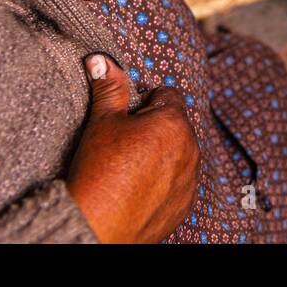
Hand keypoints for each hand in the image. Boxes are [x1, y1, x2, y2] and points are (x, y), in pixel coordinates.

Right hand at [66, 54, 199, 243]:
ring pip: (179, 154)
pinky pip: (179, 183)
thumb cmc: (99, 171)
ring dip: (162, 155)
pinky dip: (164, 182)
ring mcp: (190, 180)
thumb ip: (108, 87)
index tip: (127, 117)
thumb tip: (101, 59)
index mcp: (174, 123)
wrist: (95, 227)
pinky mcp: (185, 205)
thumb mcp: (102, 122)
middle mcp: (191, 149)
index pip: (167, 95)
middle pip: (175, 125)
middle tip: (125, 143)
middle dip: (155, 128)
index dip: (144, 102)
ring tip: (130, 167)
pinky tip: (138, 188)